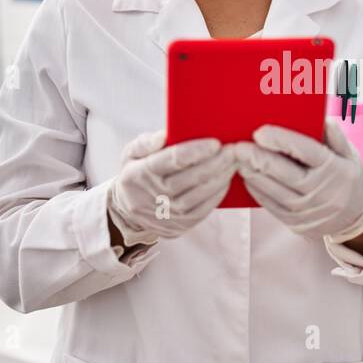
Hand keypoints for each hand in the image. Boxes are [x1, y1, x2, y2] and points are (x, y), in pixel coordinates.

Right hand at [106, 130, 236, 246]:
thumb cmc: (137, 173)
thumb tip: (165, 136)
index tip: (216, 143)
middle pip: (191, 178)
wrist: (128, 211)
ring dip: (220, 178)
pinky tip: (226, 181)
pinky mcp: (178, 226)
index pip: (173, 160)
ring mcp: (166, 214)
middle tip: (233, 150)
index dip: (196, 151)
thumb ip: (145, 143)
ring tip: (233, 163)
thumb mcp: (130, 154)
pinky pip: (203, 210)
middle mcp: (153, 196)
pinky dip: (217, 195)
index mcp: (140, 174)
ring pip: (200, 195)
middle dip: (216, 163)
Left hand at [234, 118, 362, 241]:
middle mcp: (319, 190)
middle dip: (257, 158)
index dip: (280, 140)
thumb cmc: (349, 179)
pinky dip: (257, 190)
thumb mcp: (350, 156)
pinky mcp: (295, 222)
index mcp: (333, 169)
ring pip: (272, 190)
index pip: (304, 151)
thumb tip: (322, 119)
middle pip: (282, 172)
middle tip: (238, 146)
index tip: (260, 132)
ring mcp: (306, 209)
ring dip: (252, 174)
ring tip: (238, 160)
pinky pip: (270, 206)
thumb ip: (336, 136)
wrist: (356, 219)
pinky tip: (248, 177)